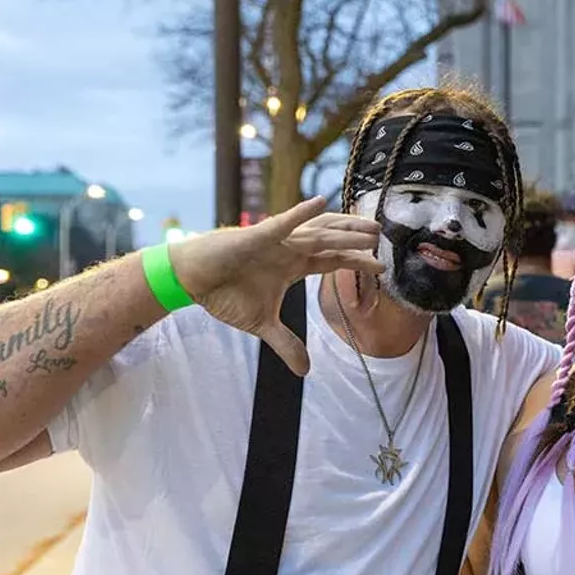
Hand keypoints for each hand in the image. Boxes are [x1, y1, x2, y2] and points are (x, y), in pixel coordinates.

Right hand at [168, 196, 383, 375]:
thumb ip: (287, 344)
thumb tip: (305, 371)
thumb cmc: (225, 294)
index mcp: (294, 265)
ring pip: (316, 233)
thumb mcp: (263, 325)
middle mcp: (290, 250)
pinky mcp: (256, 236)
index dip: (356, 262)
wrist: (191, 281)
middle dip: (356, 239)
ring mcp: (275, 241)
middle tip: (383, 235)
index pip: (332, 261)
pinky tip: (318, 203)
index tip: (380, 266)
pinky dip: (300, 214)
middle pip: (331, 241)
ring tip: (368, 227)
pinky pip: (281, 223)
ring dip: (342, 229)